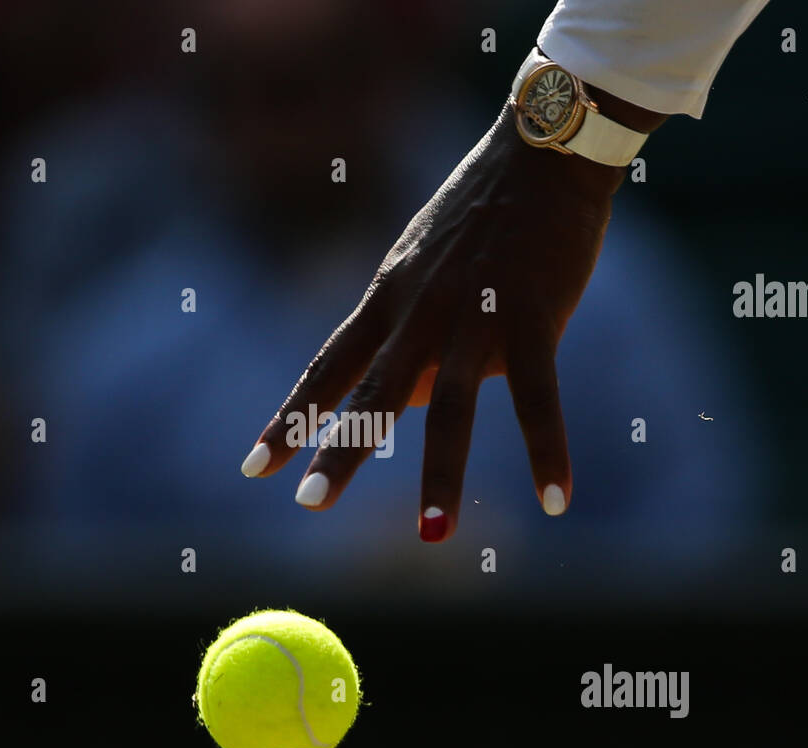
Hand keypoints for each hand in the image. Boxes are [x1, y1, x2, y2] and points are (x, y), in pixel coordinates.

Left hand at [241, 95, 662, 541]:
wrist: (541, 151)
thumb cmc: (481, 217)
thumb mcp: (423, 269)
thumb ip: (408, 334)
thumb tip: (400, 402)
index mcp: (387, 299)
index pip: (327, 369)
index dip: (290, 420)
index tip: (253, 467)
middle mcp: (419, 311)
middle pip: (371, 392)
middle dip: (339, 451)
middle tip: (308, 504)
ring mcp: (474, 315)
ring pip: (450, 405)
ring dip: (441, 474)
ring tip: (430, 535)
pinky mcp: (533, 315)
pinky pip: (537, 396)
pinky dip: (547, 451)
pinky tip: (554, 501)